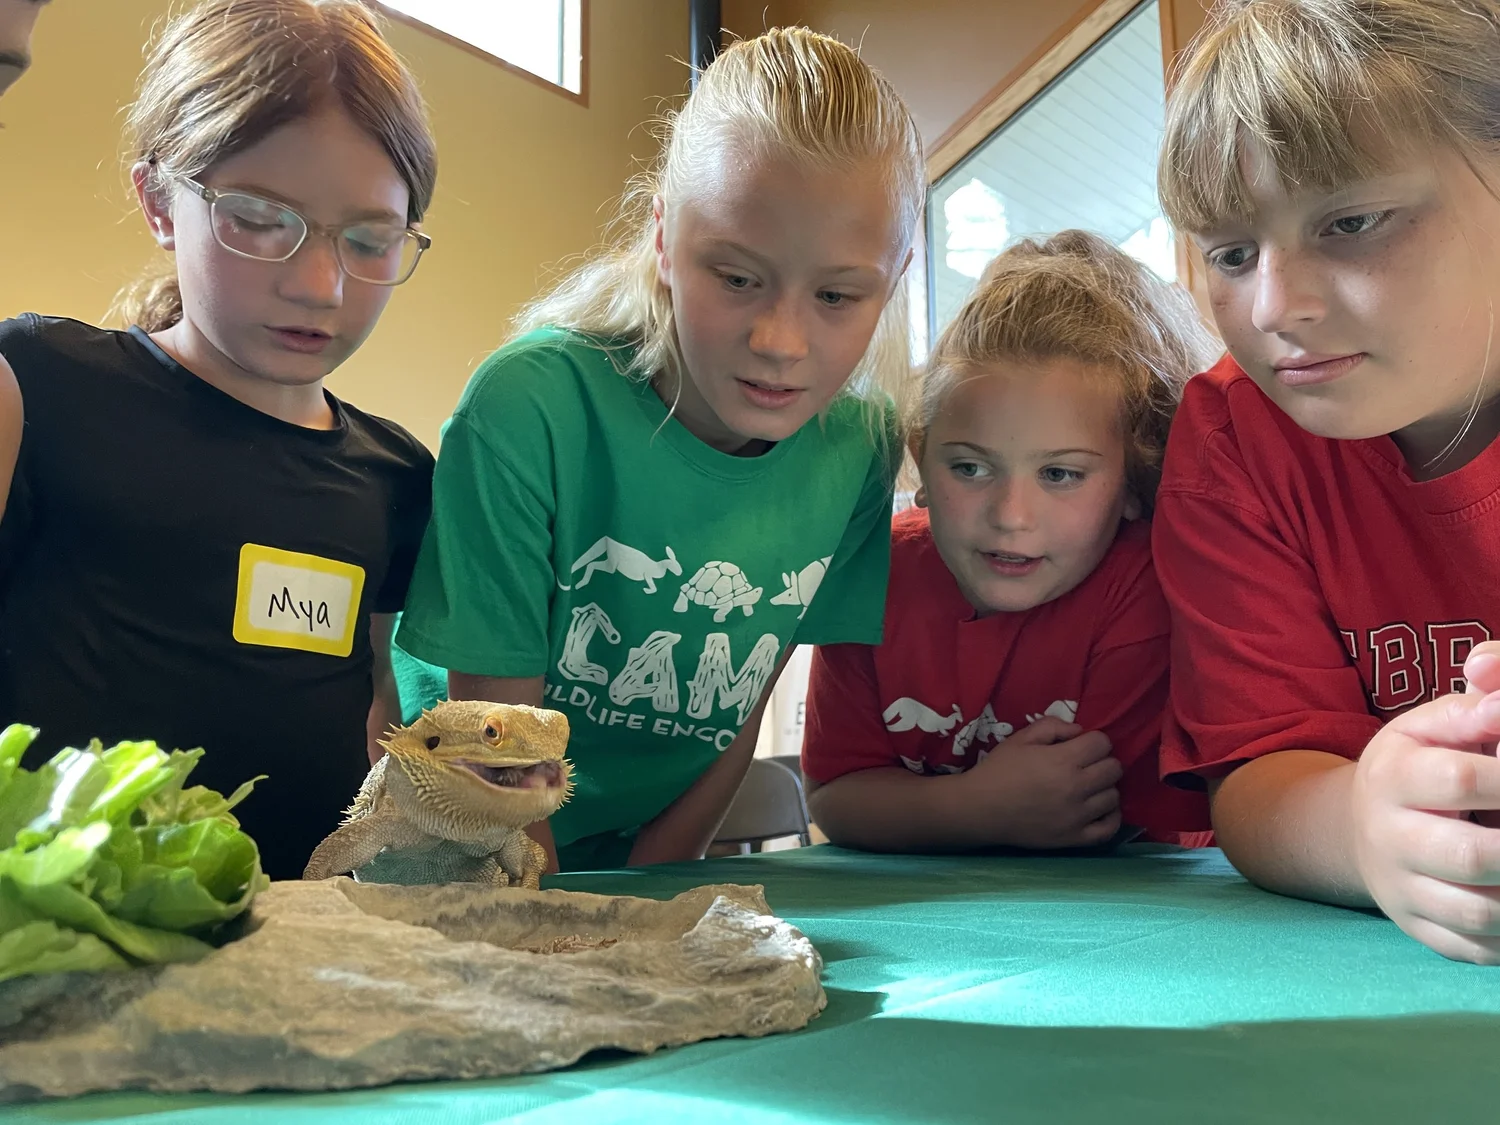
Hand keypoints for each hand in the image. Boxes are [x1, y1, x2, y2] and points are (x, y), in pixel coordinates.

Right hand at [960, 717, 1122, 849]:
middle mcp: (1076, 787)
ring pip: (1113, 796)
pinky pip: (1108, 828)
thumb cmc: (999, 770)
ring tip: (1087, 787)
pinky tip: (1100, 808)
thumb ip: (1052, 726)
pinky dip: (1111, 817)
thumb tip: (1079, 732)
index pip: (1102, 743)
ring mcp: (1078, 816)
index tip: (1080, 745)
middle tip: (1085, 765)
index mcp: (1063, 760)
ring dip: (1104, 787)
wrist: (980, 809)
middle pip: (1113, 768)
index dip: (1093, 740)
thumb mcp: (1020, 738)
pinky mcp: (1074, 838)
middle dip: (1102, 761)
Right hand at [1352, 674, 1499, 963]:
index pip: (1460, 779)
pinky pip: (1475, 950)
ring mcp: (1401, 892)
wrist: (1358, 829)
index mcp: (1390, 778)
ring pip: (1478, 914)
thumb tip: (1499, 699)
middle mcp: (1387, 838)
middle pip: (1471, 857)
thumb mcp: (1427, 727)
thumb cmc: (1415, 768)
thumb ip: (1469, 710)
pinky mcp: (1418, 929)